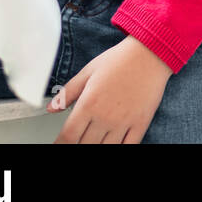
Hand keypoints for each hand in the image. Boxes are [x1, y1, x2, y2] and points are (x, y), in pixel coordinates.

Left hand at [50, 36, 172, 143]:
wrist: (151, 53)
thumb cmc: (120, 59)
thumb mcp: (88, 71)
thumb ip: (68, 92)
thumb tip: (51, 108)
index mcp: (89, 103)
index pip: (68, 136)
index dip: (60, 144)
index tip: (58, 144)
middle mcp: (105, 116)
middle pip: (84, 145)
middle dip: (77, 145)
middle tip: (77, 140)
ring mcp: (124, 122)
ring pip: (104, 149)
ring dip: (96, 147)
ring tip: (94, 141)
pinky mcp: (140, 123)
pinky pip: (128, 146)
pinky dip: (119, 149)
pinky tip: (112, 144)